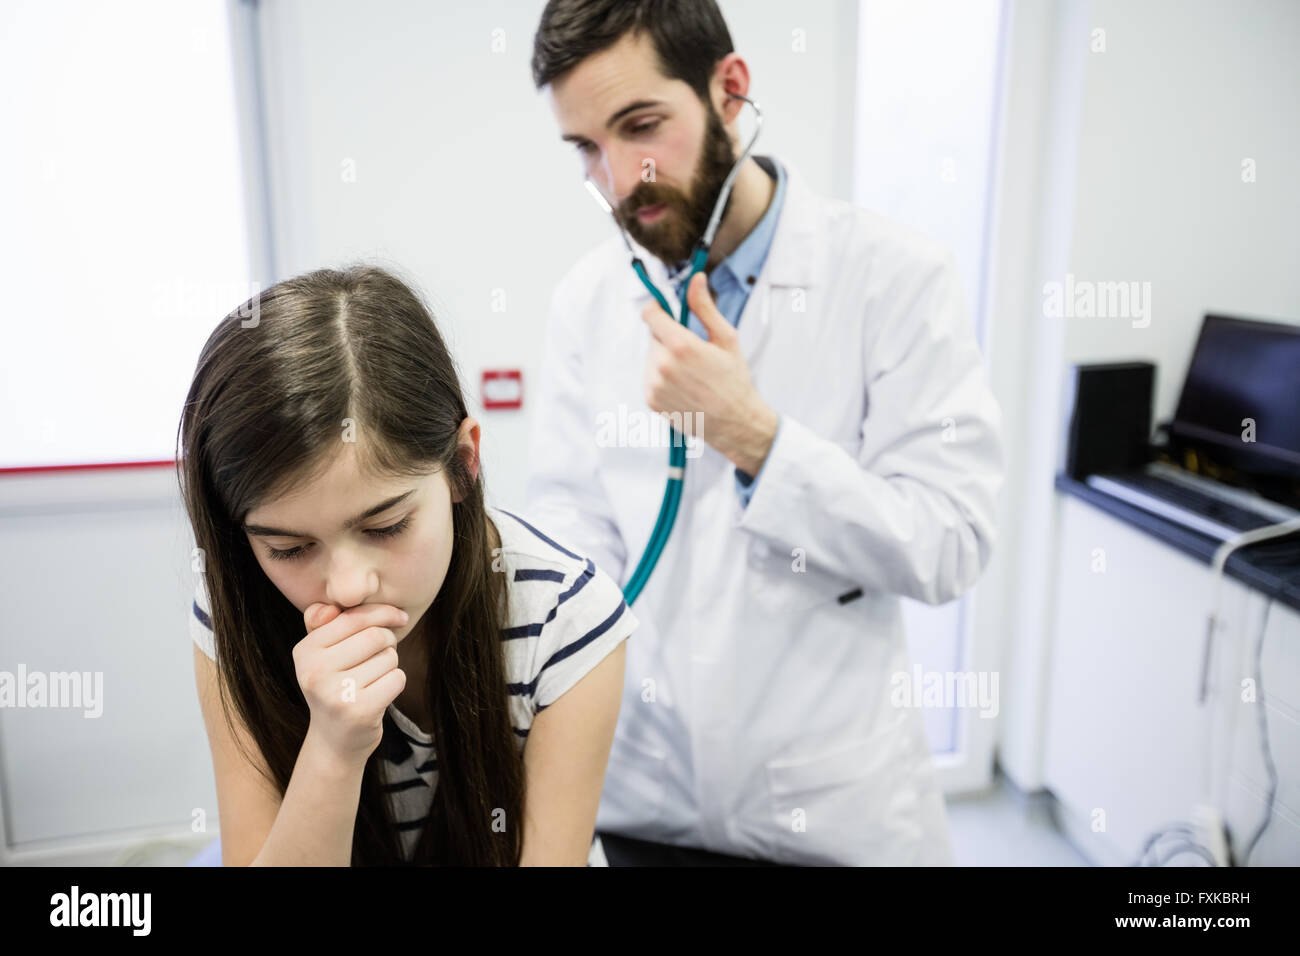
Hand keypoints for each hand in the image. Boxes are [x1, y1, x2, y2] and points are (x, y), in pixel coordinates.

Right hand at [293, 602, 408, 766]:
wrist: (334, 741)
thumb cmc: (335, 687)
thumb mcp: (322, 655)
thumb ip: (322, 625)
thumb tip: (328, 605)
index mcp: (305, 651)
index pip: (354, 618)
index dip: (383, 613)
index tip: (400, 617)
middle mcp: (314, 672)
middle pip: (376, 636)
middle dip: (388, 641)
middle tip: (381, 656)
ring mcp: (336, 693)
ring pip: (389, 657)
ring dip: (390, 664)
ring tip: (373, 680)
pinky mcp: (359, 711)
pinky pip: (396, 678)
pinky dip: (395, 682)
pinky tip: (379, 694)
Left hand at [640, 272, 778, 474]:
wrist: (734, 422)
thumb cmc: (734, 379)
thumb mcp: (725, 338)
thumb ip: (705, 308)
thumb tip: (695, 279)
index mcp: (681, 346)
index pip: (650, 314)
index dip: (658, 309)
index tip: (667, 312)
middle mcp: (662, 366)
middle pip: (653, 335)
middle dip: (668, 337)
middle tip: (693, 351)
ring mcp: (654, 385)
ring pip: (651, 356)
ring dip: (664, 357)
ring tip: (690, 372)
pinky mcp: (651, 400)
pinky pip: (650, 377)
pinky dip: (662, 377)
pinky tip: (684, 385)